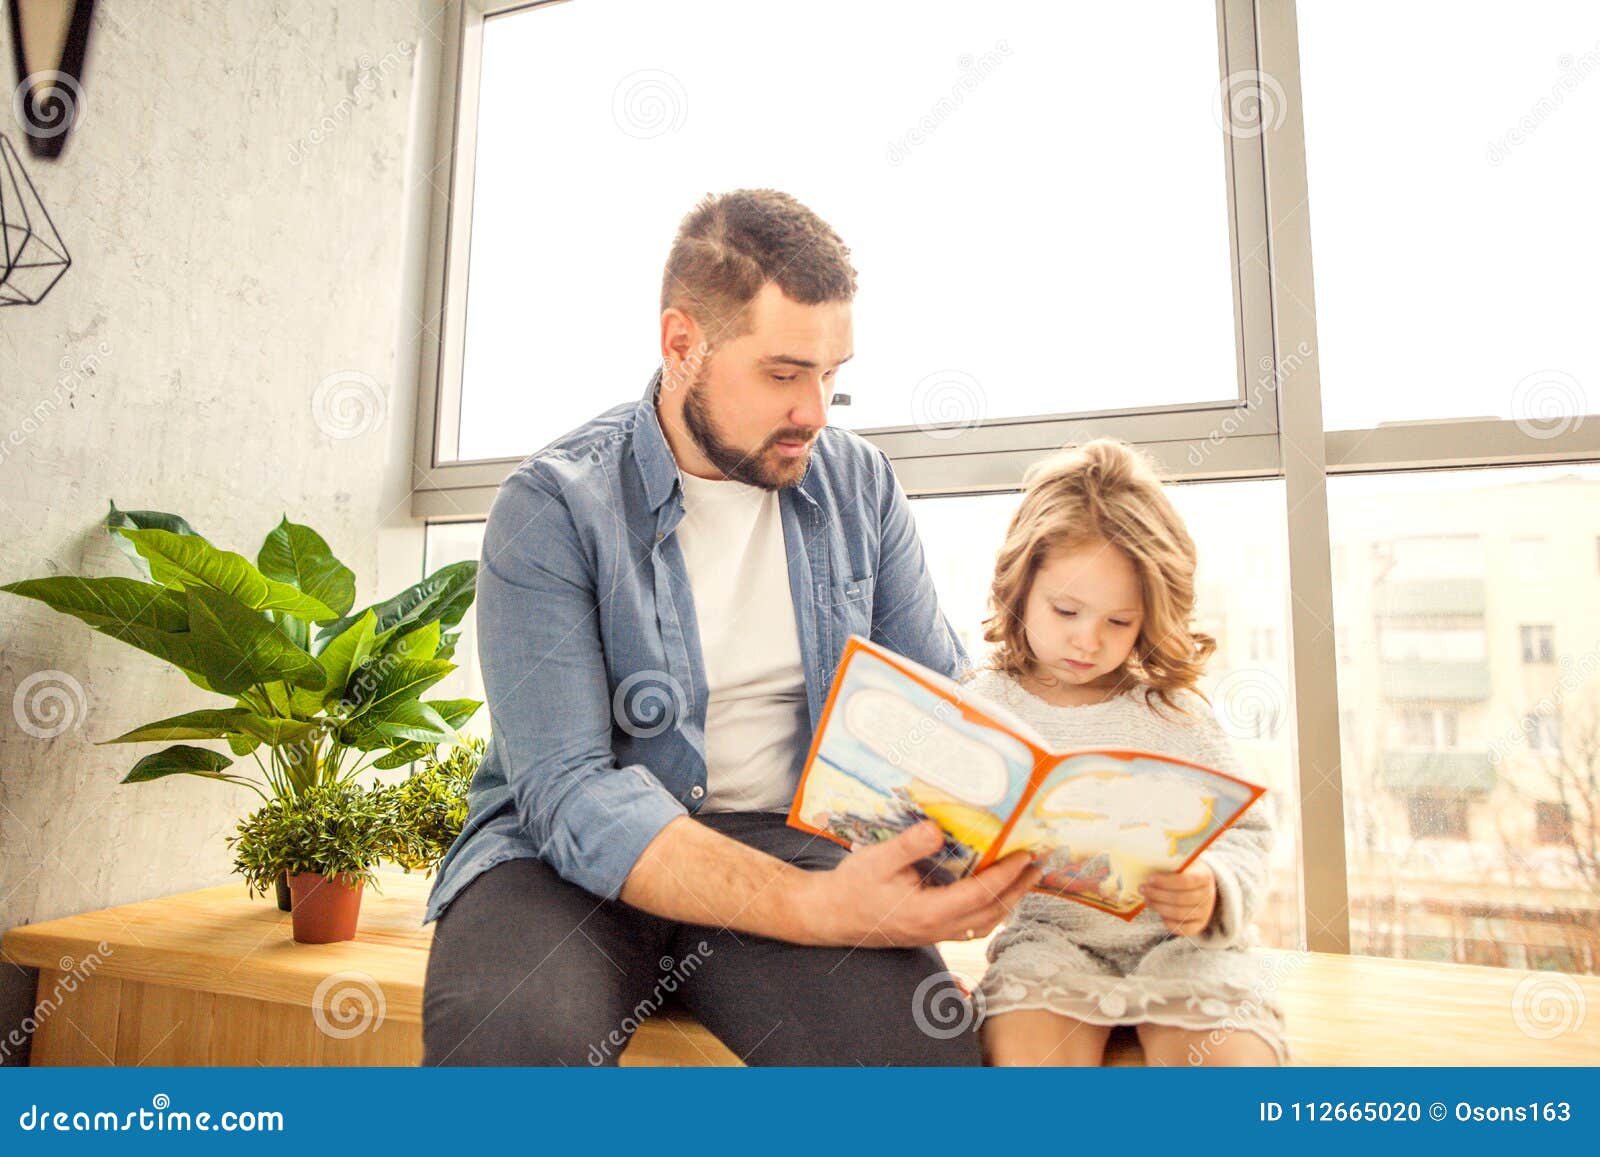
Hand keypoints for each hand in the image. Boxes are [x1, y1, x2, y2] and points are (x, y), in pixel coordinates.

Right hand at [794, 820, 1040, 947]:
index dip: (1007, 875)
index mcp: (928, 913)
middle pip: (992, 912)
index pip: (980, 894)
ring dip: (1010, 900)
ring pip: (985, 922)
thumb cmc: (851, 887)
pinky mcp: (931, 932)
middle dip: (1019, 888)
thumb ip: (909, 846)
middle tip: (1040, 863)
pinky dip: (992, 909)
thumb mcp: (876, 860)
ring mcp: (936, 934)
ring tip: (1027, 878)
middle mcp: (938, 929)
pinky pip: (972, 924)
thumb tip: (937, 829)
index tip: (1026, 854)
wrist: (830, 916)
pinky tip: (996, 894)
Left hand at [1139, 859, 1216, 936]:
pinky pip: (1184, 929)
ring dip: (1159, 907)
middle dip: (1157, 894)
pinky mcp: (1199, 925)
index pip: (1186, 881)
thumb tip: (1145, 860)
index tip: (1150, 879)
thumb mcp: (1181, 861)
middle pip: (1180, 898)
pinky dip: (1169, 923)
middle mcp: (1207, 895)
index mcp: (1204, 876)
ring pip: (1180, 914)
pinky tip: (1159, 913)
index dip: (1166, 882)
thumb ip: (1169, 861)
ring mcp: (1205, 912)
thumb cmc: (1184, 871)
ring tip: (1146, 899)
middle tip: (1142, 889)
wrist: (1200, 885)